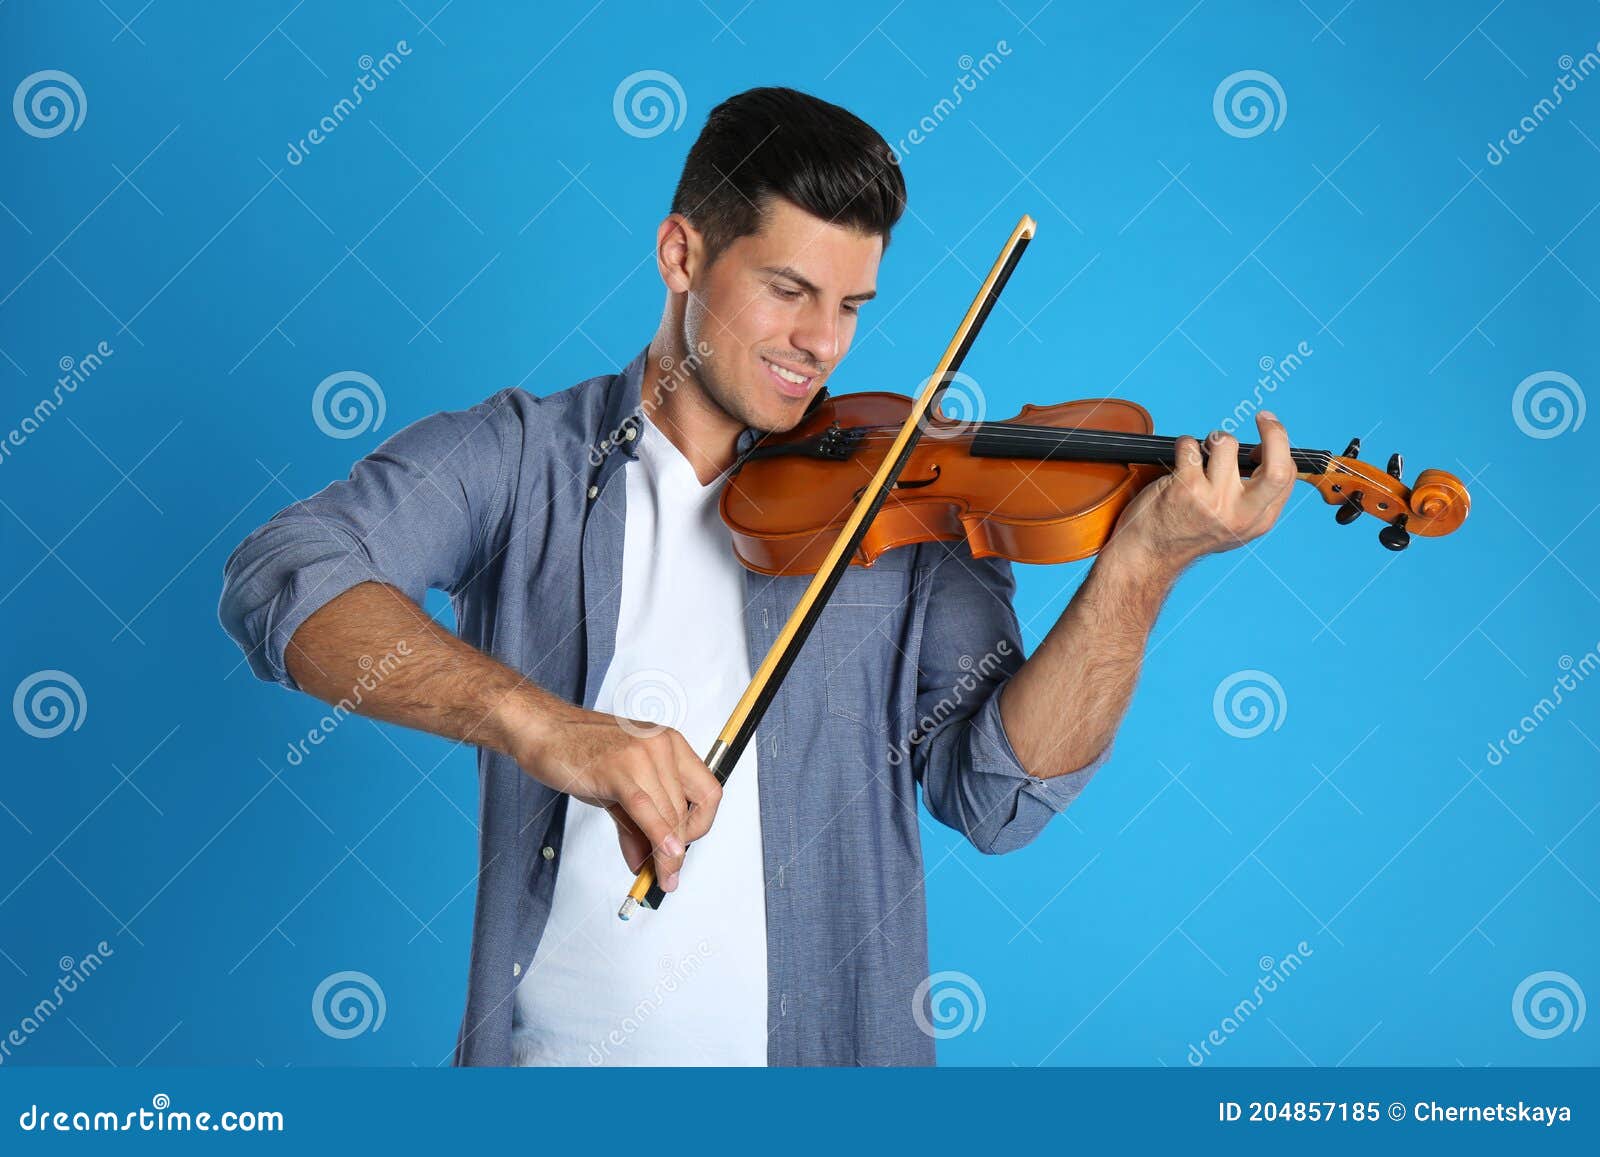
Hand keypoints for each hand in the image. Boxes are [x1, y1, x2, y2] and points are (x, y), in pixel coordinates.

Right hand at [507, 704, 721, 892]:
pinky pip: (646, 811)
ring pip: (670, 814)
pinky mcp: (619, 768)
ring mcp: (643, 755)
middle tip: (667, 874)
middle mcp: (663, 746)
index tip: (684, 846)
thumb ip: (637, 825)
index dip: (700, 825)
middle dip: (679, 848)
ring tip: (660, 877)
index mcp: (671, 745)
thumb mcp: (619, 789)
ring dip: (667, 854)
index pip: (708, 792)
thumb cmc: (580, 752)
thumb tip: (649, 862)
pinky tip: (659, 858)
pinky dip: (657, 837)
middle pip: (687, 809)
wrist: (543, 729)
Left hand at [1108, 410, 1296, 574]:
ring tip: (1200, 455)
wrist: (1148, 555)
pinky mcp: (1186, 488)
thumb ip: (1252, 497)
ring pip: (1226, 443)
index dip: (1278, 449)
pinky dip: (1184, 444)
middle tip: (1263, 416)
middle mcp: (1241, 514)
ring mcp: (1214, 501)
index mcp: (1258, 522)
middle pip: (1278, 466)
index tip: (1264, 438)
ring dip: (1211, 439)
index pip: (1286, 475)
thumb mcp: (1232, 525)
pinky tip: (1180, 460)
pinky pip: (1191, 445)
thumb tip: (1265, 450)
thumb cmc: (1187, 532)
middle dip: (1276, 432)